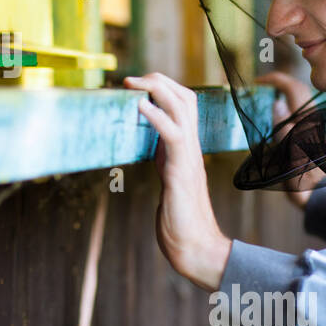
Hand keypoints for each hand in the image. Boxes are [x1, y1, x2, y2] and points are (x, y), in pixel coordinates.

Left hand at [123, 73, 231, 289]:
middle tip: (130, 78)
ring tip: (132, 84)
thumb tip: (153, 139)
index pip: (184, 104)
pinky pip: (173, 136)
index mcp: (188, 148)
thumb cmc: (181, 217)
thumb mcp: (170, 177)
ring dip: (156, 90)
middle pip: (184, 97)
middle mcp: (192, 148)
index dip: (163, 88)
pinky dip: (156, 116)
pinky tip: (140, 107)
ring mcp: (188, 158)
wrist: (194, 247)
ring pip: (181, 108)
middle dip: (158, 80)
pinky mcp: (181, 173)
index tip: (138, 84)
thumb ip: (165, 156)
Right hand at [253, 71, 325, 208]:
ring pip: (299, 101)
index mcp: (308, 122)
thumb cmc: (304, 178)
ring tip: (264, 99)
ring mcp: (314, 125)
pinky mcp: (311, 133)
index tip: (258, 81)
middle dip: (278, 84)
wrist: (319, 195)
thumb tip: (277, 104)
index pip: (294, 89)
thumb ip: (283, 130)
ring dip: (282, 94)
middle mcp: (313, 119)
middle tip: (259, 88)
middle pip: (298, 90)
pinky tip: (275, 116)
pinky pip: (298, 112)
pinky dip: (285, 107)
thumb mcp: (289, 156)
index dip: (276, 80)